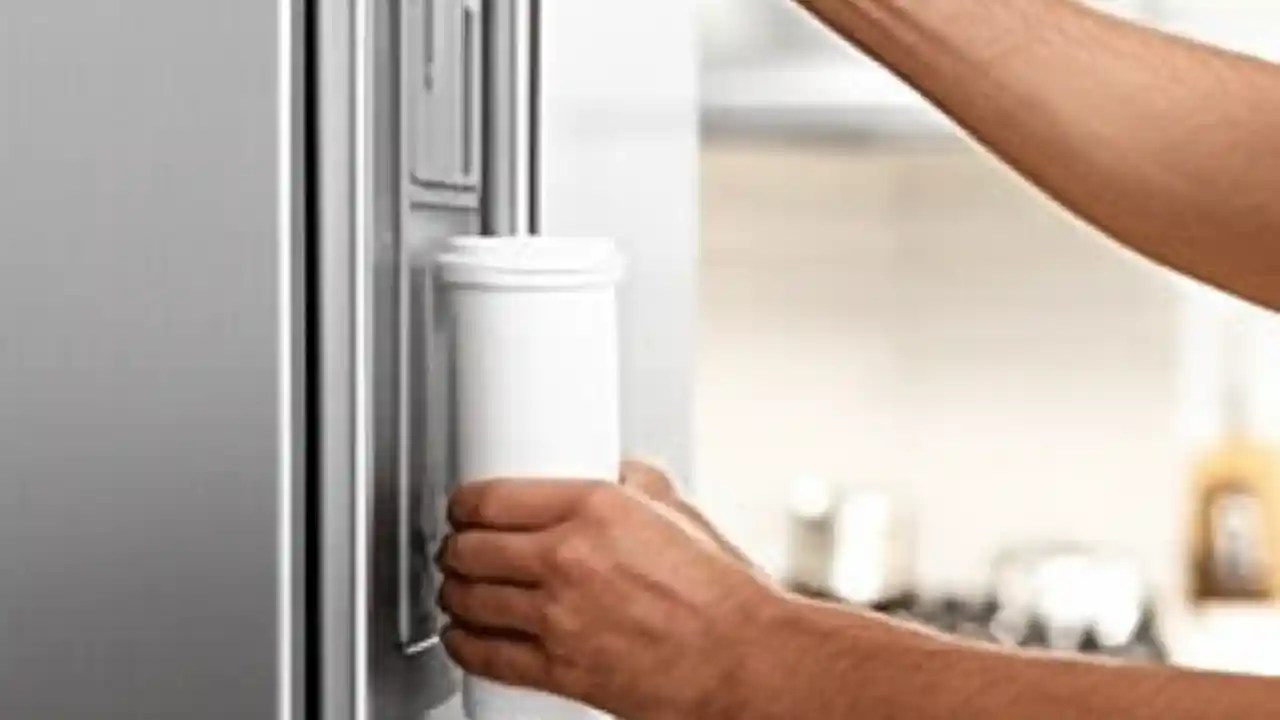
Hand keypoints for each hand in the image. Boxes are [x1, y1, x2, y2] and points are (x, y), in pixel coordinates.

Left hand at [437, 477, 780, 719]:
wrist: (744, 661)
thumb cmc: (723, 594)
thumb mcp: (680, 512)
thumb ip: (637, 483)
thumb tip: (614, 467)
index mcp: (596, 508)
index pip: (492, 498)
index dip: (463, 503)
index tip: (463, 508)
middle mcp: (569, 558)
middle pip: (470, 548)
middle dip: (455, 548)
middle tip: (458, 548)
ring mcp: (559, 617)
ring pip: (469, 600)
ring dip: (454, 594)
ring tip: (458, 589)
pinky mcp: (560, 669)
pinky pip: (485, 654)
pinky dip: (464, 643)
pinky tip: (464, 635)